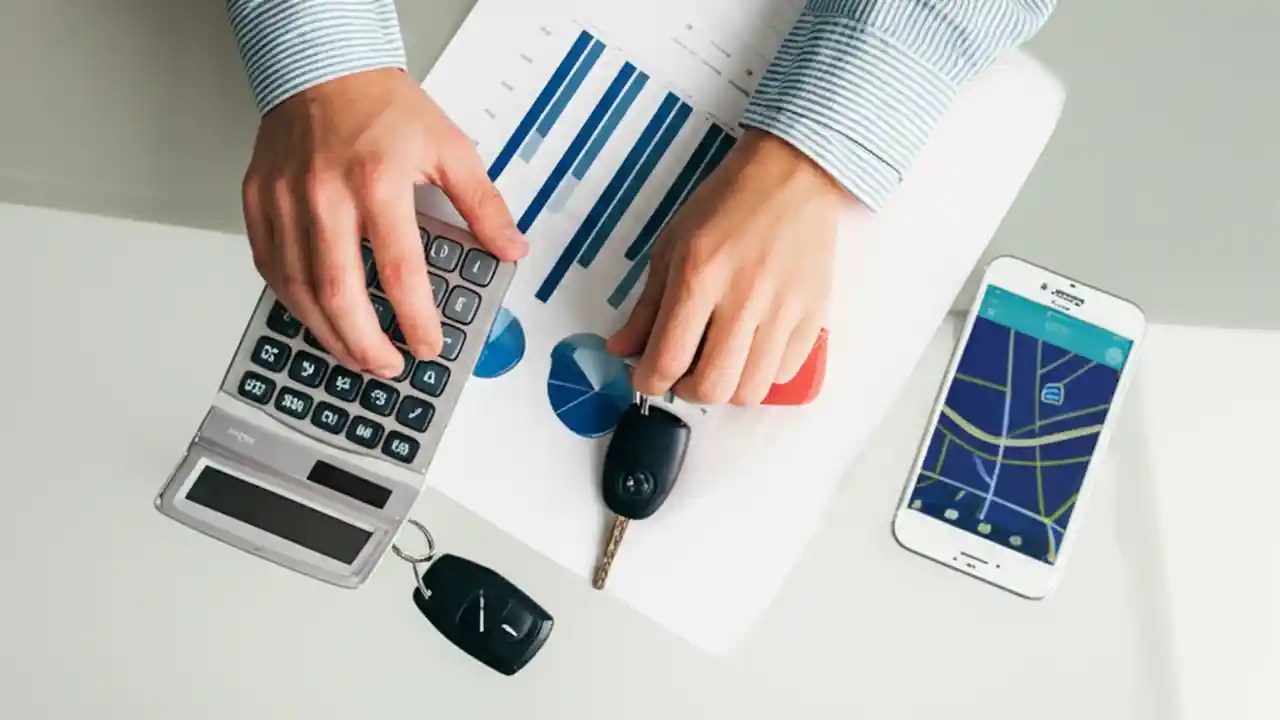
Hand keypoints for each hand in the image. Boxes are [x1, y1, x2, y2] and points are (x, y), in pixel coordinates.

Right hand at [242, 68, 526, 377]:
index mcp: (378, 181)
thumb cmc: (384, 107)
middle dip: (365, 343)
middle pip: (339, 292)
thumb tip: (511, 249)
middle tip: (389, 367)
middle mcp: (325, 194)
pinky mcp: (258, 201)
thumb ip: (483, 205)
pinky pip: (270, 267)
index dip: (415, 320)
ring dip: (329, 333)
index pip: (399, 271)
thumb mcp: (450, 149)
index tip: (428, 347)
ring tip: (357, 356)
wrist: (323, 67)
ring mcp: (285, 200)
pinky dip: (293, 302)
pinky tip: (317, 319)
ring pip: (298, 289)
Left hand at [607, 130, 850, 405]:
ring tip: (719, 362)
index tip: (645, 376)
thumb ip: (647, 305)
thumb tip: (621, 349)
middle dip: (687, 391)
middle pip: (712, 387)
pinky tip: (751, 349)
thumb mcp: (672, 245)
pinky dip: (762, 373)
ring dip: (726, 388)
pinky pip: (784, 374)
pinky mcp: (814, 316)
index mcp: (699, 276)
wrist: (794, 176)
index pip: (668, 359)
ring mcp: (784, 310)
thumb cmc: (726, 205)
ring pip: (751, 390)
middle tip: (683, 371)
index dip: (648, 381)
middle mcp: (743, 298)